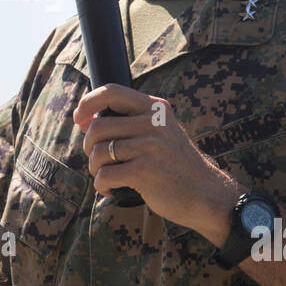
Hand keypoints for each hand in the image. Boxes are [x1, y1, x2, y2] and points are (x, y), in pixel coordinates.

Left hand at [74, 83, 233, 231]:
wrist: (206, 194)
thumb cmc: (175, 165)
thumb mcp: (162, 132)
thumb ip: (130, 122)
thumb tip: (85, 120)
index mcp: (156, 108)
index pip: (111, 91)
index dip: (88, 103)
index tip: (80, 119)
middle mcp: (153, 122)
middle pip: (98, 127)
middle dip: (89, 147)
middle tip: (98, 161)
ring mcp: (149, 146)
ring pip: (99, 152)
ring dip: (95, 169)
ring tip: (106, 177)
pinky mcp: (144, 171)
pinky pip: (104, 175)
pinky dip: (101, 186)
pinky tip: (111, 190)